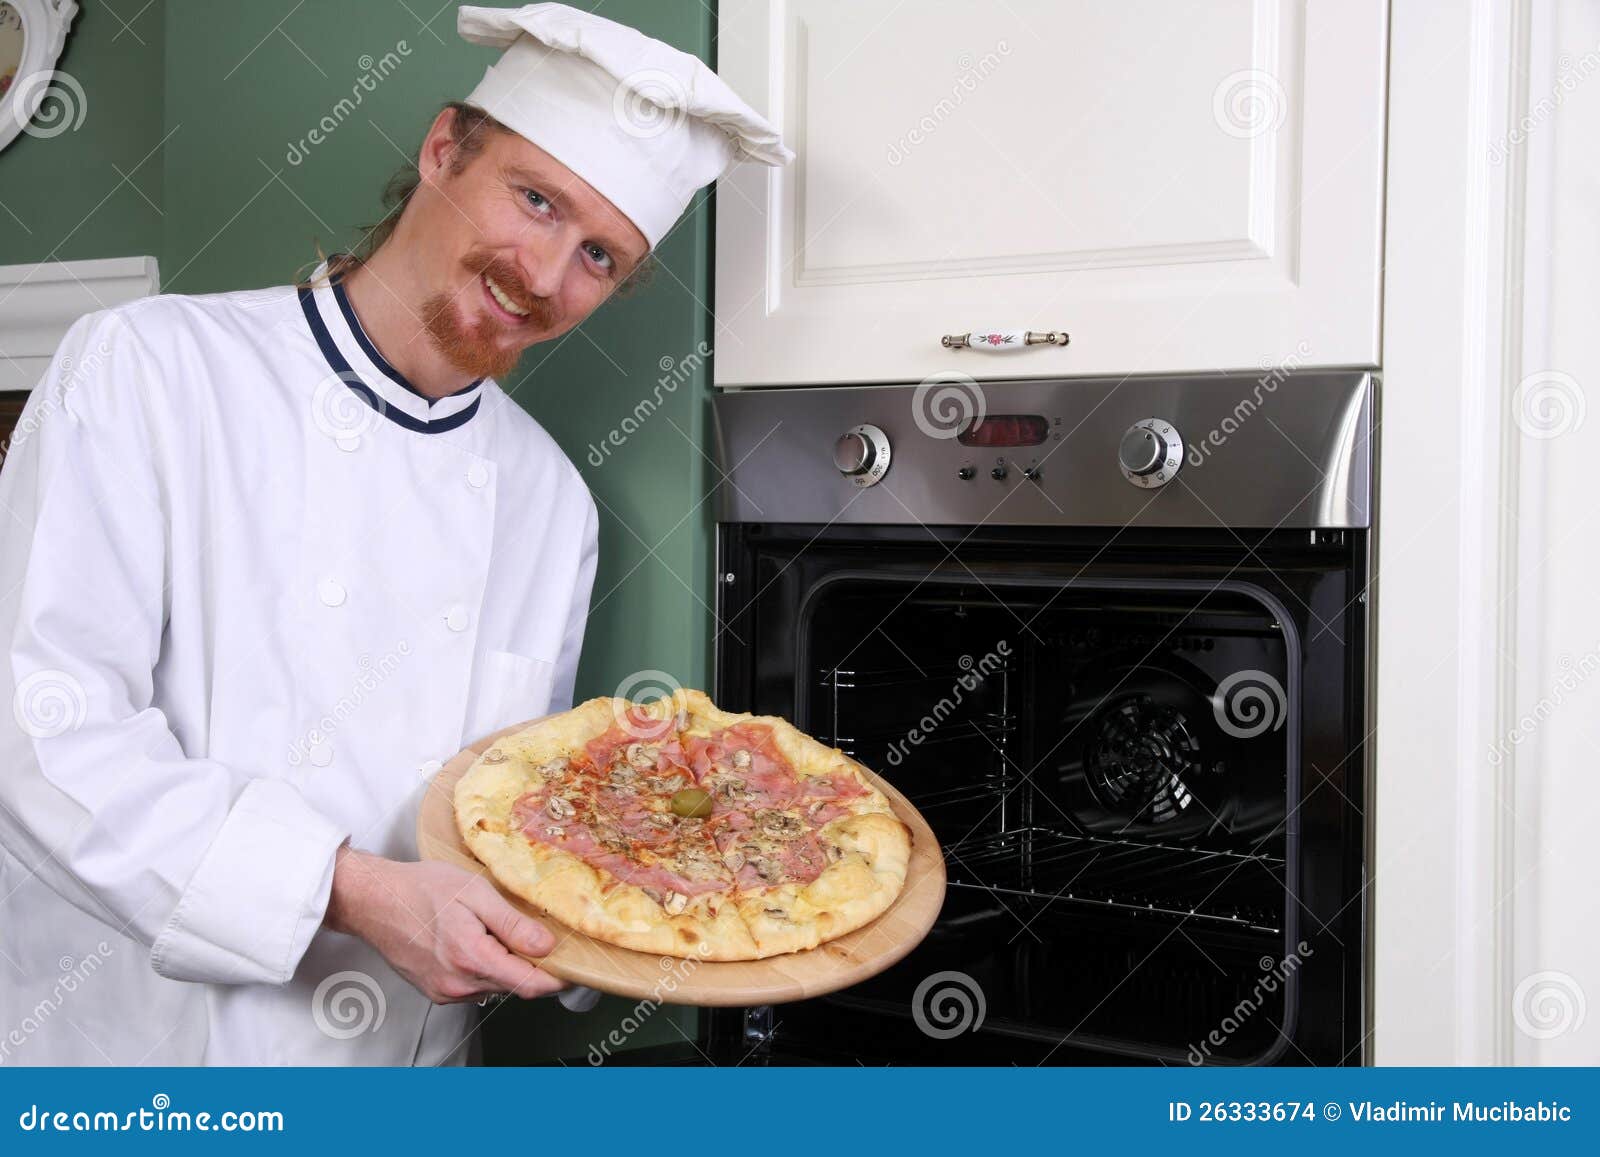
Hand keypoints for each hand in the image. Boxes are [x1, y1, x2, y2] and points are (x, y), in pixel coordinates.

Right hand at [323, 845, 565, 1003]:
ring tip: (493, 929)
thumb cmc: (421, 889)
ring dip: (504, 964)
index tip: (572, 966)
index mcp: (473, 959)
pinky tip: (472, 939)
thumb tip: (546, 946)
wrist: (374, 901)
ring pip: (494, 985)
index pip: (530, 984)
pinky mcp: (436, 990)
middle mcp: (459, 984)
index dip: (557, 977)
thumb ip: (513, 924)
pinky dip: (483, 967)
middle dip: (530, 964)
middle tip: (534, 933)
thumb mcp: (475, 893)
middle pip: (514, 985)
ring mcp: (445, 991)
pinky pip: (473, 985)